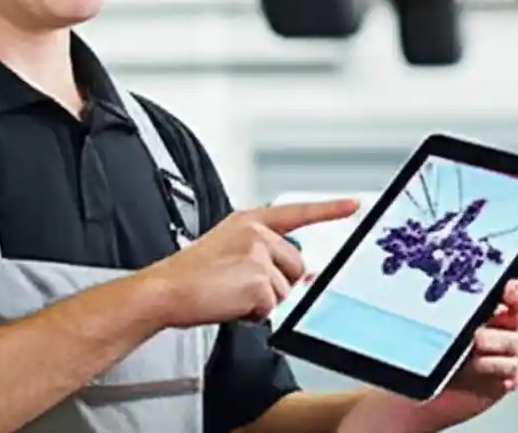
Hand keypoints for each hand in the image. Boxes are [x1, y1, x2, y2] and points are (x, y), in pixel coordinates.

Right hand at [141, 199, 360, 327]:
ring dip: (263, 300)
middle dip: (277, 284)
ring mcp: (258, 253)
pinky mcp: (257, 278)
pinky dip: (253, 313)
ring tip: (230, 294)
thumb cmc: (190, 275)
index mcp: (248, 221)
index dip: (328, 209)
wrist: (165, 290)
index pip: (297, 212)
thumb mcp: (229, 252)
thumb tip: (305, 274)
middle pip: (296, 266)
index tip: (352, 205)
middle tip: (242, 286)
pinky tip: (230, 303)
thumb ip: (266, 256)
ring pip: (286, 289)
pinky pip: (271, 306)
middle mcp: (256, 232)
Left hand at [337, 259, 517, 432]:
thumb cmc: (415, 344)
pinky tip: (472, 367)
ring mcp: (503, 350)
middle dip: (515, 298)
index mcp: (484, 298)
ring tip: (471, 344)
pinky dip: (491, 366)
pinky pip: (511, 367)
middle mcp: (497, 321)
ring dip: (494, 340)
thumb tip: (432, 242)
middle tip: (504, 291)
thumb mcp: (422, 303)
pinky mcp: (504, 376)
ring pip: (516, 337)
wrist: (411, 389)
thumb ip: (435, 278)